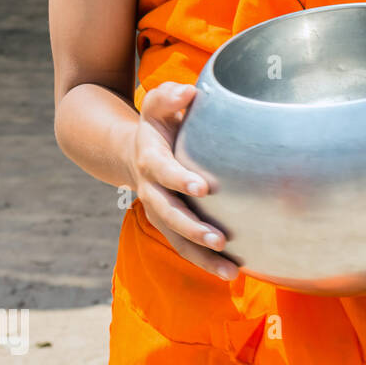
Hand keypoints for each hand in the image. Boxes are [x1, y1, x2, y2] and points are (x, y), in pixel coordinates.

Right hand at [130, 82, 235, 279]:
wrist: (131, 152)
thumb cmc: (158, 124)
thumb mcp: (158, 105)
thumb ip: (169, 96)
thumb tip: (189, 91)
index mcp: (151, 160)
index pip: (164, 172)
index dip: (180, 180)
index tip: (203, 188)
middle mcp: (152, 191)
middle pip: (169, 214)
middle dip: (193, 228)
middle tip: (219, 239)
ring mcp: (160, 212)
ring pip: (177, 240)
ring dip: (202, 257)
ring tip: (230, 271)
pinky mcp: (171, 226)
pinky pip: (186, 249)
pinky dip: (206, 262)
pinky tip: (234, 274)